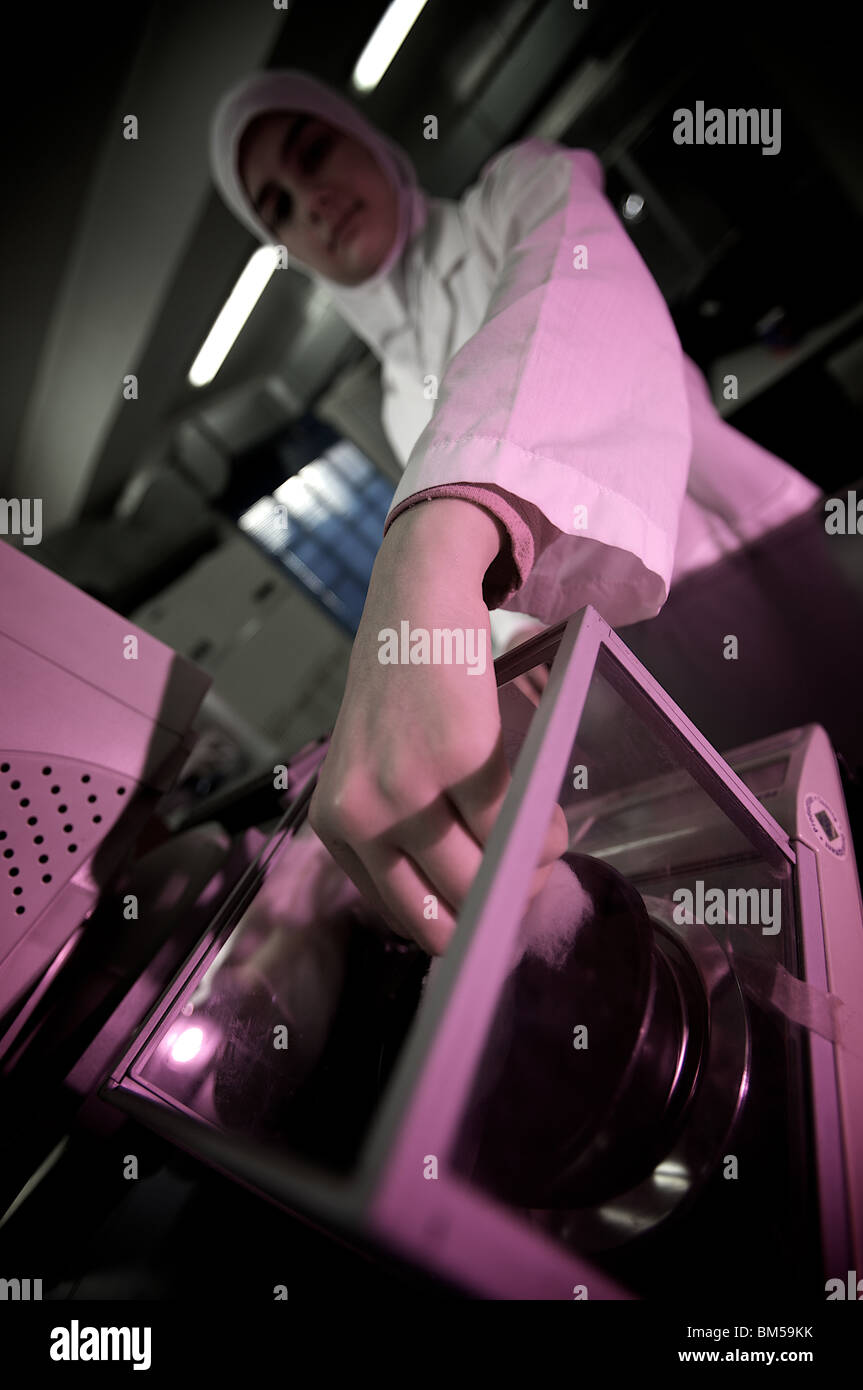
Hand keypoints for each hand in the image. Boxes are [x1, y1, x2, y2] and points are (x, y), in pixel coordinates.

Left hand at [308, 500, 567, 954]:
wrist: (416, 603)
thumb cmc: (404, 692)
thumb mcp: (380, 774)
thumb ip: (408, 839)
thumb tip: (478, 911)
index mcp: (339, 826)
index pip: (406, 919)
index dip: (459, 929)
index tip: (494, 919)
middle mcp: (363, 816)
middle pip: (450, 914)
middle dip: (503, 910)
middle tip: (532, 880)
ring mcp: (408, 788)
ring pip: (489, 879)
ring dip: (531, 873)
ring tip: (543, 844)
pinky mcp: (459, 757)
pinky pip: (518, 827)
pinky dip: (547, 831)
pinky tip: (551, 814)